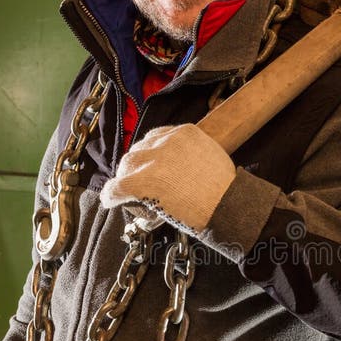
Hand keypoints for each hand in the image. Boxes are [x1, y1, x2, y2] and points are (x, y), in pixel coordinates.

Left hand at [100, 124, 235, 233]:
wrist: (228, 207)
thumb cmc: (225, 191)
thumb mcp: (211, 157)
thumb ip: (191, 155)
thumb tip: (178, 169)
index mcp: (184, 132)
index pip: (155, 138)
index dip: (150, 155)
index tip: (150, 166)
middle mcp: (167, 142)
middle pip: (139, 150)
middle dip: (137, 167)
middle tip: (140, 183)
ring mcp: (153, 161)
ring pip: (127, 166)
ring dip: (126, 179)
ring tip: (130, 195)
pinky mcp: (142, 181)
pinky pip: (116, 187)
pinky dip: (112, 195)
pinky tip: (112, 201)